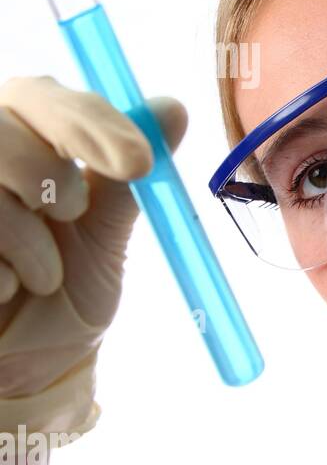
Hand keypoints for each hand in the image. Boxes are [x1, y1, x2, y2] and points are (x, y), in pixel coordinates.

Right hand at [0, 75, 186, 433]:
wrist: (18, 369)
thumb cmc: (61, 296)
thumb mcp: (102, 238)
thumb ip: (126, 176)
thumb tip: (172, 108)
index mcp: (18, 140)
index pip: (42, 95)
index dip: (92, 122)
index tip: (140, 164)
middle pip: (1, 122)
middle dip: (48, 172)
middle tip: (73, 215)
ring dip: (26, 238)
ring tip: (43, 276)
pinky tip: (1, 291)